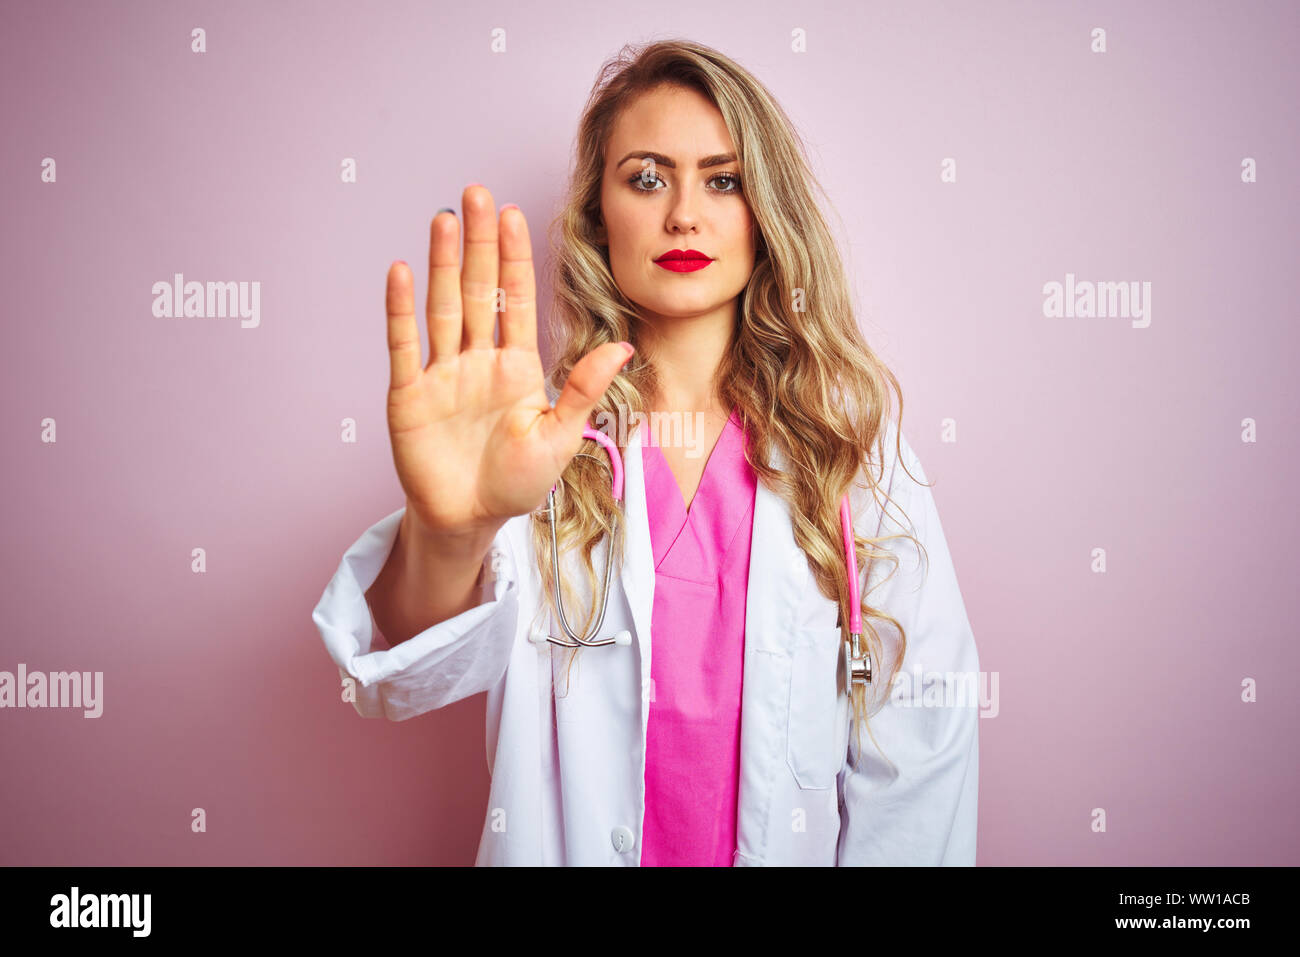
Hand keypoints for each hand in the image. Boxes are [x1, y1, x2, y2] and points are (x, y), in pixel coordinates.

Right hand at [383, 185, 632, 538]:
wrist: (470, 520)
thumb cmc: (516, 482)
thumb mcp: (560, 435)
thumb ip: (583, 388)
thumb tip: (622, 346)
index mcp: (516, 366)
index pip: (516, 300)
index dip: (514, 257)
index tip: (514, 214)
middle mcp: (478, 360)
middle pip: (477, 290)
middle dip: (478, 243)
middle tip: (477, 193)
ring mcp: (442, 374)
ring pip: (442, 306)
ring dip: (441, 262)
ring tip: (443, 217)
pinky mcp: (409, 395)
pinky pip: (405, 345)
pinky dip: (402, 309)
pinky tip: (402, 271)